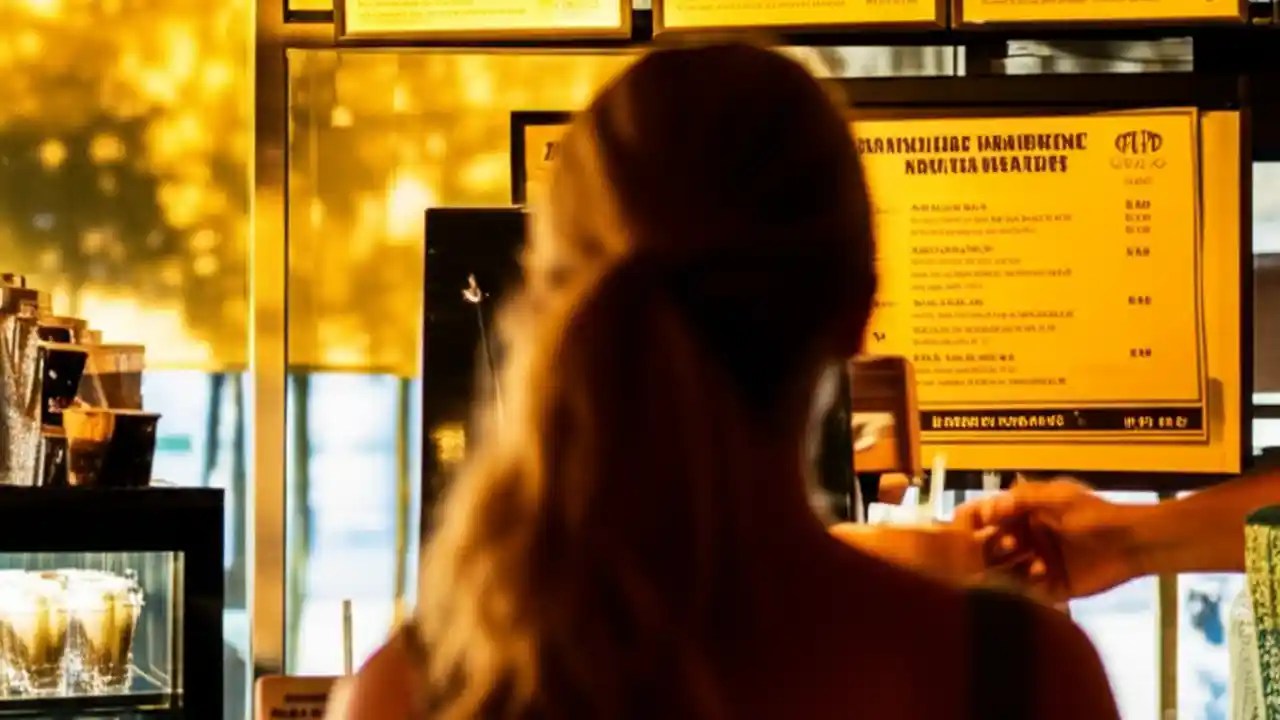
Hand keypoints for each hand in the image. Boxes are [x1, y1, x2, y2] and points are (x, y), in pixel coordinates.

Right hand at [955, 479, 1146, 601]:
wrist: (1134, 543)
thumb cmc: (1096, 515)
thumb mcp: (1059, 497)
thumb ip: (1024, 499)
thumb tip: (989, 507)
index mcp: (1025, 517)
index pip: (991, 521)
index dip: (982, 524)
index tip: (977, 527)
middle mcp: (1027, 542)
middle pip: (995, 550)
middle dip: (994, 549)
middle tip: (1006, 546)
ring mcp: (1039, 566)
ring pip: (1009, 573)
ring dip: (1010, 569)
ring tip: (1024, 560)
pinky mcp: (1053, 588)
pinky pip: (1031, 592)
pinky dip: (1029, 586)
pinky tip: (1041, 573)